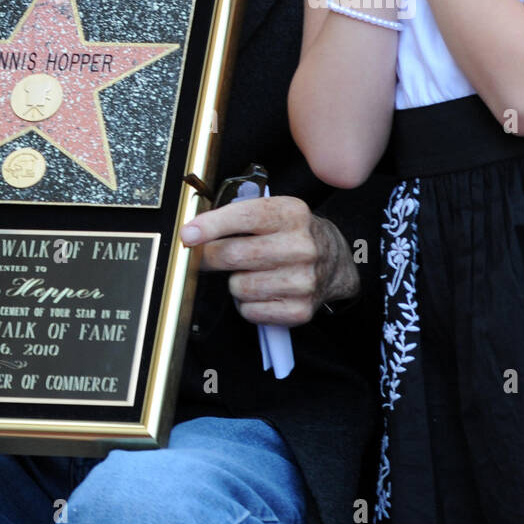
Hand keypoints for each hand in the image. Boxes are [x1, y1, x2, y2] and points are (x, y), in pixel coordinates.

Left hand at [180, 197, 357, 326]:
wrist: (334, 263)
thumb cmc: (293, 235)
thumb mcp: (276, 212)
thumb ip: (238, 216)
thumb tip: (193, 232)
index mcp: (292, 214)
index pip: (245, 217)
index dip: (211, 226)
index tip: (188, 234)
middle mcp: (301, 246)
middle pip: (234, 254)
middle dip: (209, 258)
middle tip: (207, 257)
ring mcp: (303, 280)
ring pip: (238, 286)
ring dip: (235, 282)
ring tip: (252, 273)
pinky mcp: (300, 310)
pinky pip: (249, 311)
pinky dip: (247, 304)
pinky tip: (262, 291)